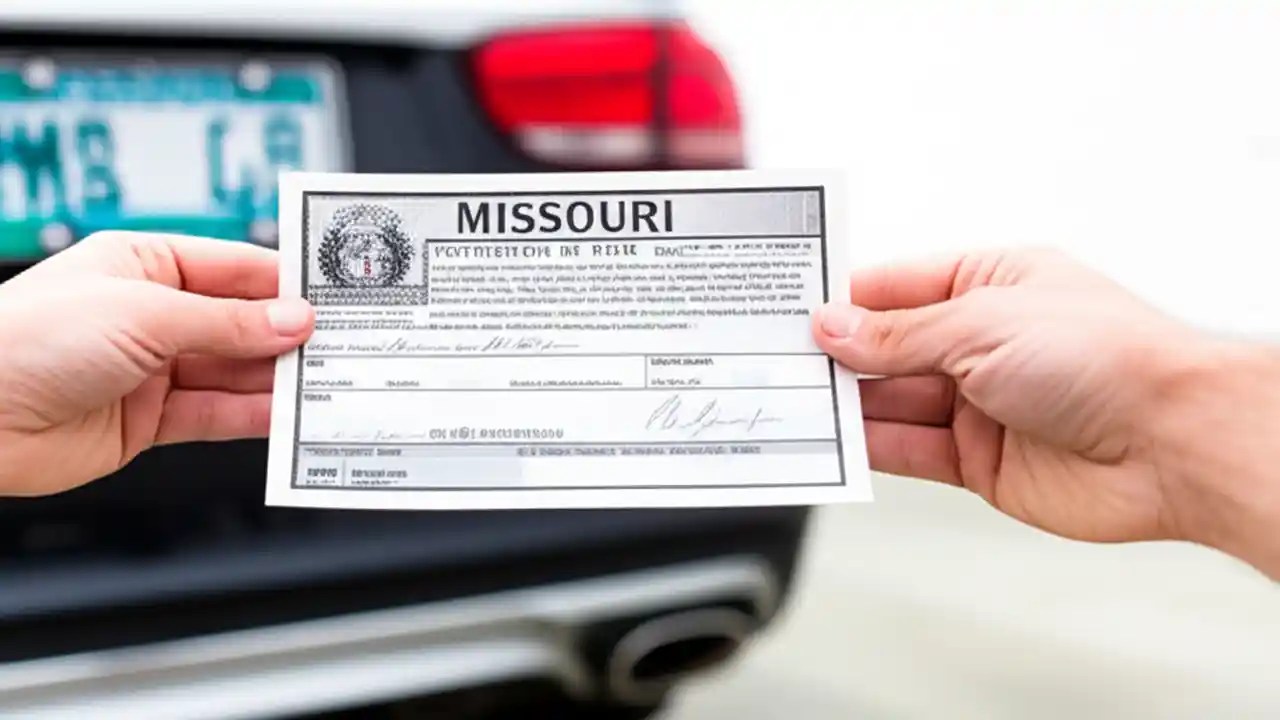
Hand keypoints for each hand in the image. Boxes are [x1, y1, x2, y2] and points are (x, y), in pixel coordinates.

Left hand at [0, 232, 312, 495]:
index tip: (332, 298)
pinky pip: (214, 415)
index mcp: (144, 265)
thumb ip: (227, 323)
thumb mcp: (144, 314)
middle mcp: (150, 315)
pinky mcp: (148, 421)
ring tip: (324, 383)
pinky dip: (251, 417)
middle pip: (240, 324)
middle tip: (340, 345)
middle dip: (288, 335)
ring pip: (232, 372)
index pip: (234, 269)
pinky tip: (284, 415)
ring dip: (276, 379)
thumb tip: (293, 320)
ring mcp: (151, 370)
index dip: (284, 284)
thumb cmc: (28, 340)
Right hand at [814, 248, 1279, 576]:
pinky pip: (909, 449)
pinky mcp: (979, 460)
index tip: (788, 310)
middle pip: (886, 347)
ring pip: (892, 401)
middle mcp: (981, 341)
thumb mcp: (981, 325)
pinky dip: (870, 447)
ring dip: (846, 403)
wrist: (1173, 444)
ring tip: (790, 401)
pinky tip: (833, 441)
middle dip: (835, 355)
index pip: (895, 287)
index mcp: (989, 284)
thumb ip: (897, 336)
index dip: (841, 299)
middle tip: (774, 360)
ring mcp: (979, 402)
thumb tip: (831, 327)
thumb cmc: (1105, 357)